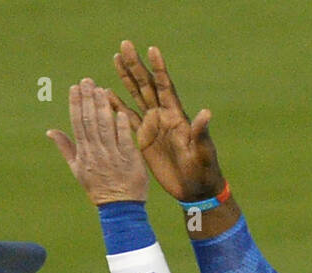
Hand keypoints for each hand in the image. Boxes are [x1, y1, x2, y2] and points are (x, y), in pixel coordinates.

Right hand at [47, 78, 148, 204]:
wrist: (120, 208)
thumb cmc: (99, 188)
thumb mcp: (78, 170)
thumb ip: (66, 148)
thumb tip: (50, 131)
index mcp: (83, 154)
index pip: (77, 124)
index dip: (75, 105)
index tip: (75, 87)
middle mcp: (96, 154)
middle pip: (90, 122)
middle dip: (88, 100)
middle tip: (88, 81)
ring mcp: (113, 157)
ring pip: (105, 128)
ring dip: (103, 108)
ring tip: (101, 90)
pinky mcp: (129, 161)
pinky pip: (124, 140)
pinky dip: (121, 126)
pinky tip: (119, 110)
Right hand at [112, 41, 224, 201]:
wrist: (194, 188)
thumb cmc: (203, 170)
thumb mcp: (202, 151)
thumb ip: (201, 132)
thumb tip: (206, 113)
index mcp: (177, 116)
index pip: (165, 87)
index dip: (159, 68)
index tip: (152, 49)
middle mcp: (163, 116)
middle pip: (147, 85)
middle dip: (136, 65)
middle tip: (124, 44)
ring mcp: (153, 125)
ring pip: (136, 96)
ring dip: (126, 78)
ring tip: (116, 58)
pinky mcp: (144, 138)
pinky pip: (128, 118)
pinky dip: (117, 106)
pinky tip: (106, 94)